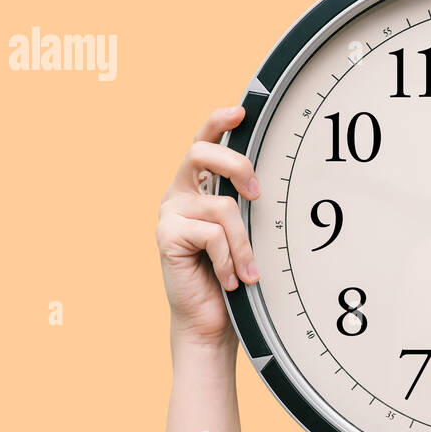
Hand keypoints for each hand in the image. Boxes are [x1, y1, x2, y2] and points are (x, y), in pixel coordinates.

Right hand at [156, 106, 261, 345]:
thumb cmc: (230, 275)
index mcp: (197, 186)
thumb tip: (265, 185)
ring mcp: (169, 212)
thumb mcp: (241, 233)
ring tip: (247, 273)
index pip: (203, 141)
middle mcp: (179, 193)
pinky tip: (229, 280)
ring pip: (222, 208)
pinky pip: (212, 236)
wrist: (209, 321)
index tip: (241, 111)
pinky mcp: (165, 235)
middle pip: (202, 154)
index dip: (218, 122)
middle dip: (237, 165)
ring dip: (243, 245)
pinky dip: (229, 261)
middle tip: (257, 195)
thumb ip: (243, 206)